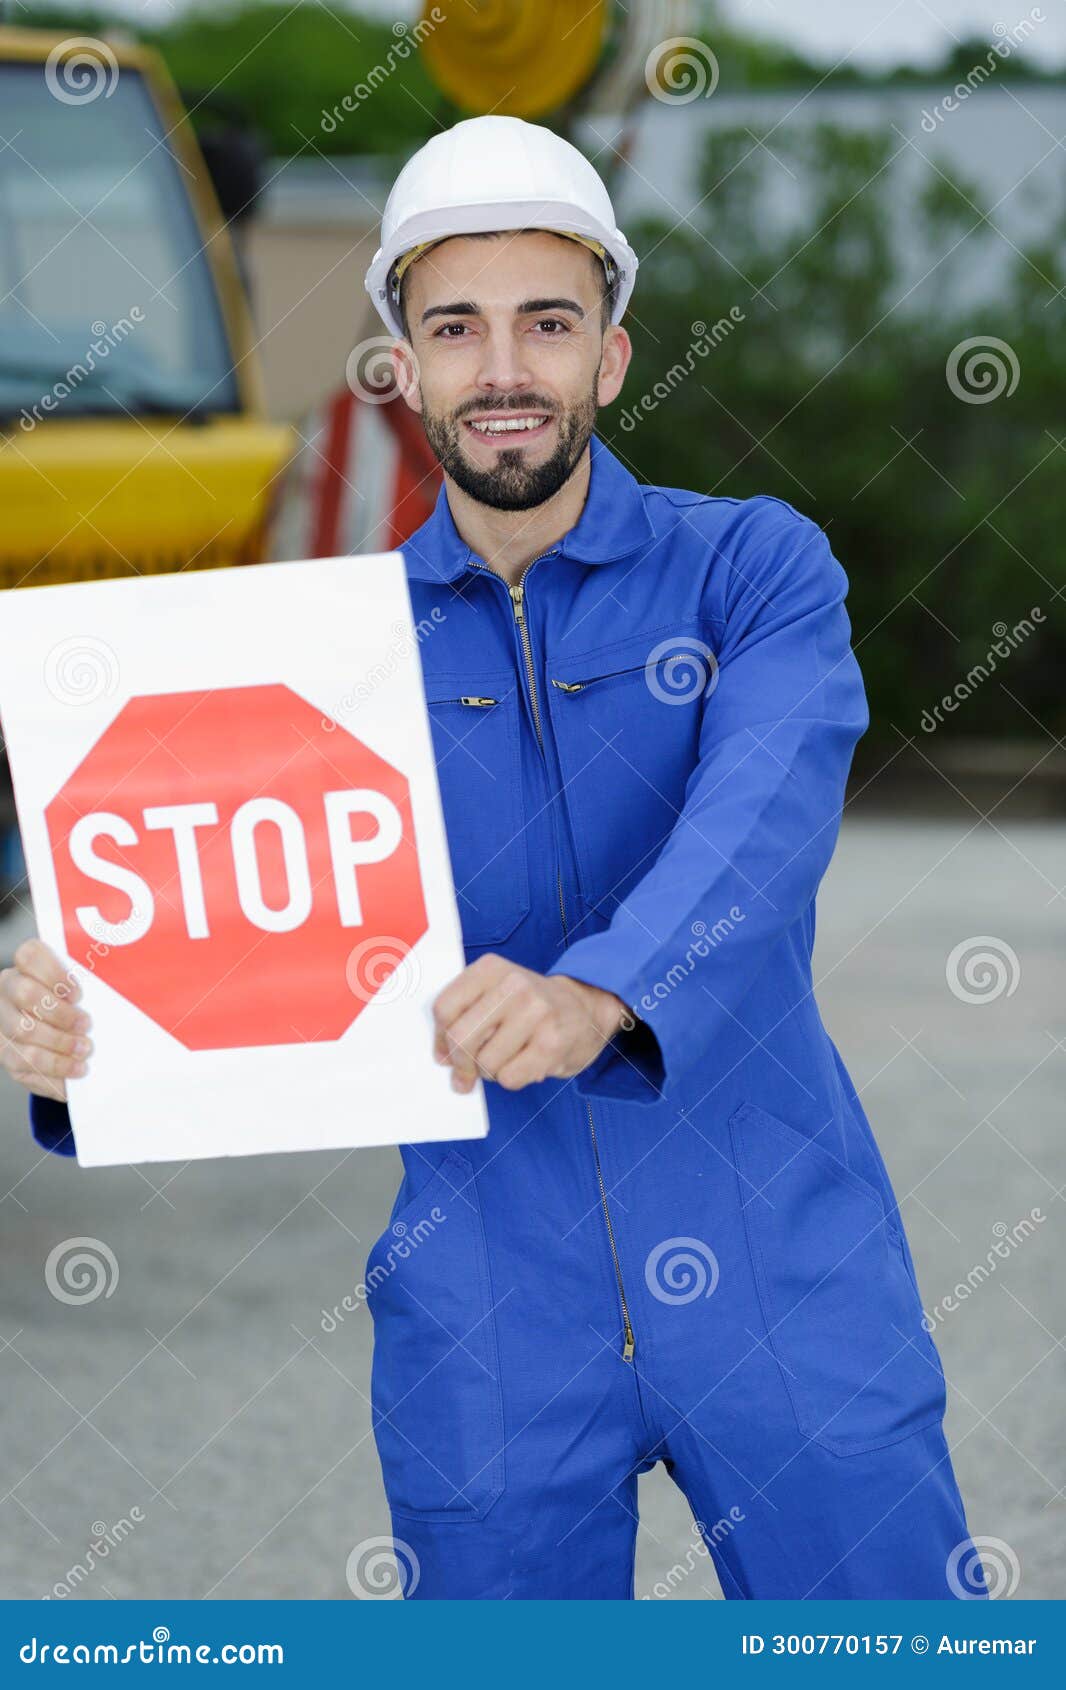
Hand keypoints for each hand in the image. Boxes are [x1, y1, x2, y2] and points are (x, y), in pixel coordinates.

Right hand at [0, 938, 91, 1101]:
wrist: (55, 1040)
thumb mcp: (83, 991)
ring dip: (59, 1043)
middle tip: (86, 1025)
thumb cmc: (74, 1008)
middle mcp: (7, 991)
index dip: (55, 973)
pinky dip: (56, 1068)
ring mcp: (1, 1022)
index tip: (79, 994)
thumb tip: (124, 984)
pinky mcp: (5, 1052)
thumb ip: (93, 984)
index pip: (30, 955)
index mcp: (25, 967)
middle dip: (60, 1012)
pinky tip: (76, 1070)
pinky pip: (25, 1062)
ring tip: (85, 1050)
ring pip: (23, 1030)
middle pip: (26, 993)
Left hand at [432, 954, 628, 1093]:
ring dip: (490, 1071)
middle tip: (467, 1071)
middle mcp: (514, 985)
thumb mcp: (494, 992)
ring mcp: (536, 1013)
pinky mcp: (552, 1043)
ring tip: (507, 1057)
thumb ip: (464, 1015)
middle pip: (461, 1038)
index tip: (445, 1052)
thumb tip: (442, 1057)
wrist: (585, 1009)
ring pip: (485, 1063)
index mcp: (492, 968)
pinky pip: (509, 1078)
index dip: (440, 1038)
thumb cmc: (529, 1006)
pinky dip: (511, 1079)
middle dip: (460, 1063)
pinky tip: (525, 1063)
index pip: (444, 1008)